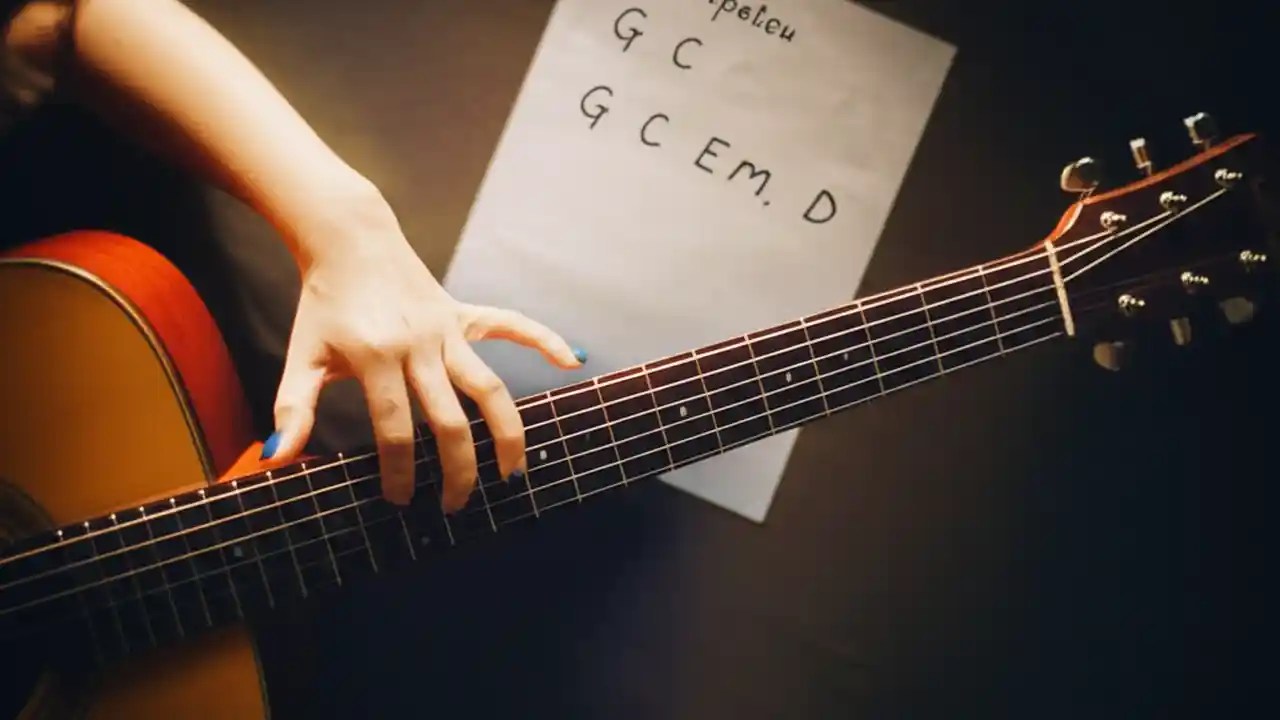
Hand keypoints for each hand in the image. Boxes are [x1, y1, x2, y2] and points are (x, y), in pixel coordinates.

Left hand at [261, 200, 582, 512]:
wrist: (348, 241)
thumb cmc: (324, 304)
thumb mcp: (302, 357)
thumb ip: (293, 409)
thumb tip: (280, 459)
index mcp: (376, 357)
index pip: (394, 429)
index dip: (399, 472)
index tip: (400, 501)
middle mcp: (419, 345)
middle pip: (449, 419)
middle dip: (457, 470)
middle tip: (456, 505)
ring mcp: (446, 329)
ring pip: (487, 386)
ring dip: (506, 432)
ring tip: (512, 472)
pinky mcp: (462, 313)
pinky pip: (510, 325)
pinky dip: (543, 339)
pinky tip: (572, 361)